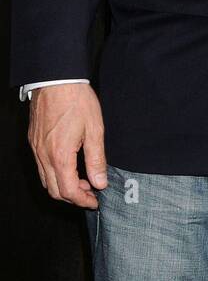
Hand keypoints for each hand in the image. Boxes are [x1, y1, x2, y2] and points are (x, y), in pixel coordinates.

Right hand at [28, 83, 108, 208]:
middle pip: (54, 190)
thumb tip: (100, 182)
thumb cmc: (77, 101)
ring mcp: (36, 148)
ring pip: (46, 179)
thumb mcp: (95, 130)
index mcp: (60, 155)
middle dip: (73, 197)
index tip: (95, 200)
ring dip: (63, 186)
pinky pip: (41, 166)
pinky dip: (55, 174)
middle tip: (91, 193)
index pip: (68, 191)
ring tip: (83, 180)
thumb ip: (96, 159)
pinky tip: (70, 165)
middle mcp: (44, 155)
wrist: (56, 79)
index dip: (83, 200)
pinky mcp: (33, 141)